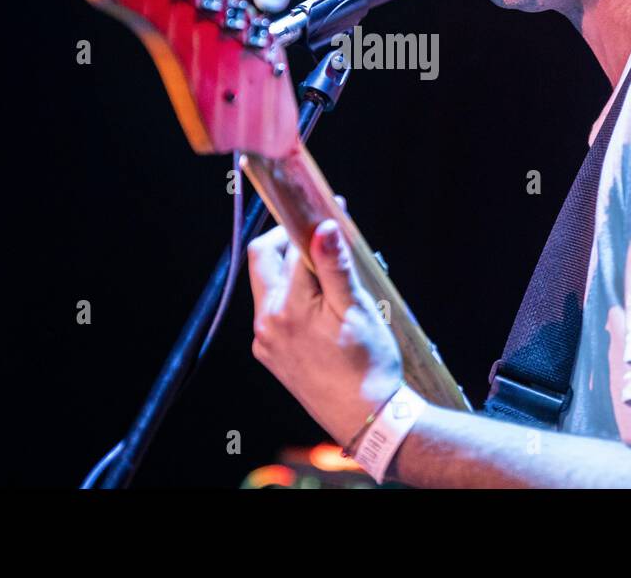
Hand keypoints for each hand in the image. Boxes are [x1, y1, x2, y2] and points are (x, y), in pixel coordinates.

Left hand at [248, 211, 403, 447]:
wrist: (366, 418)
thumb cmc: (368, 364)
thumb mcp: (357, 309)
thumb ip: (334, 267)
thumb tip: (324, 226)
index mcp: (288, 308)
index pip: (290, 247)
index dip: (311, 226)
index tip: (330, 211)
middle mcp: (266, 323)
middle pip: (262, 259)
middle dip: (287, 241)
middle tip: (318, 236)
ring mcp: (264, 341)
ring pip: (267, 285)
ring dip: (290, 271)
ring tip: (326, 275)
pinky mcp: (268, 354)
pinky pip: (272, 312)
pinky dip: (290, 298)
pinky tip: (319, 307)